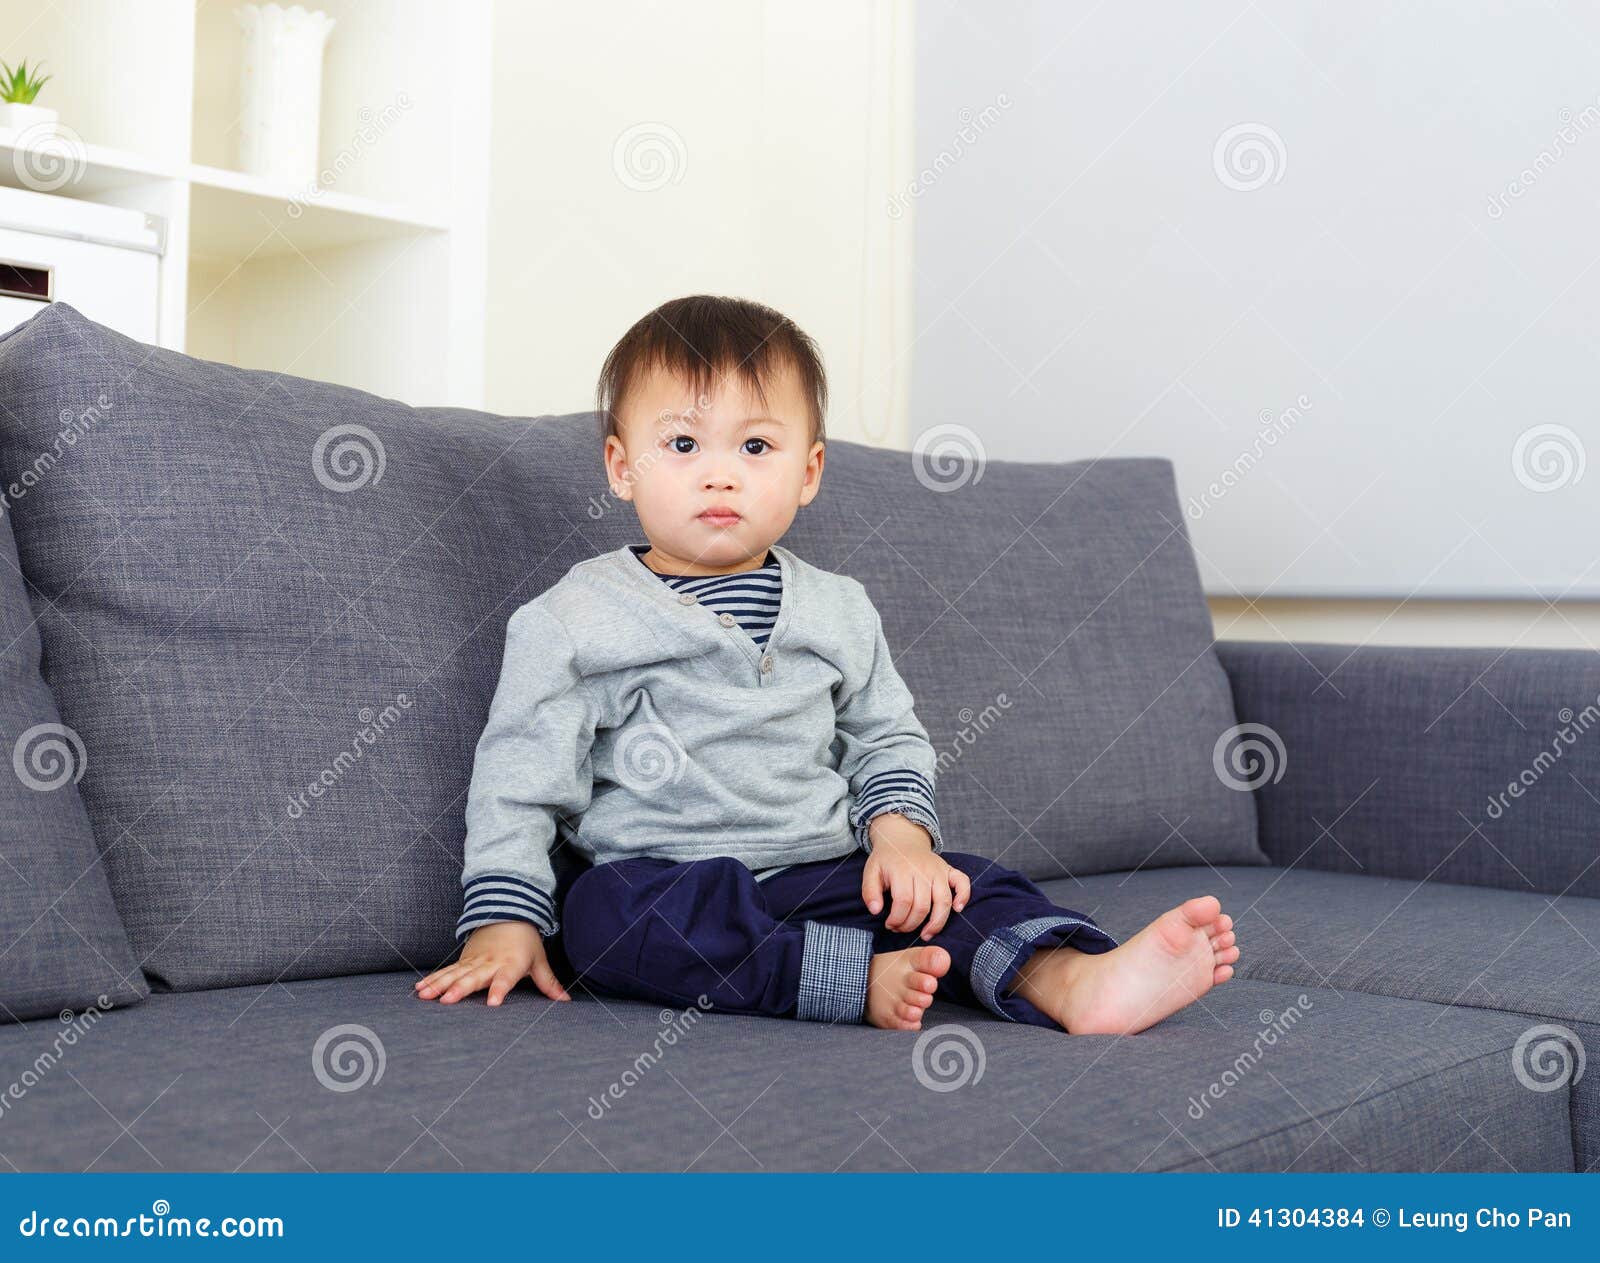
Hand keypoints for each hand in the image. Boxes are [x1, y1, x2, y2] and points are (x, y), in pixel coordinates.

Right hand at [414, 921, 570, 1005]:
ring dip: (440, 985)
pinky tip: (420, 989)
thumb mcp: (538, 960)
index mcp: (510, 963)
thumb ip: (549, 983)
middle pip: (474, 976)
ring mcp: (474, 960)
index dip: (499, 989)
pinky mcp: (464, 960)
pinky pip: (446, 971)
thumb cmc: (525, 942)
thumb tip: (566, 1001)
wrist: (508, 914)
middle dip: (460, 988)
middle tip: (447, 1000)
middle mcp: (490, 962)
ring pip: (455, 973)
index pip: (505, 978)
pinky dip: (433, 979)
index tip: (492, 1002)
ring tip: (426, 996)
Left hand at [860, 816, 970, 939]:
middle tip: (901, 929)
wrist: (901, 839)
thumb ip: (870, 891)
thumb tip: (876, 911)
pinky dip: (963, 896)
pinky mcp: (948, 870)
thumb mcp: (871, 872)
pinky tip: (957, 909)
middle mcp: (923, 870)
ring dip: (936, 923)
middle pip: (923, 906)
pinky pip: (962, 882)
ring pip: (943, 901)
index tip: (890, 925)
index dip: (897, 919)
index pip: (904, 902)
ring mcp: (938, 870)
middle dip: (911, 924)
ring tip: (925, 934)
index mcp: (903, 870)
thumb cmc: (886, 860)